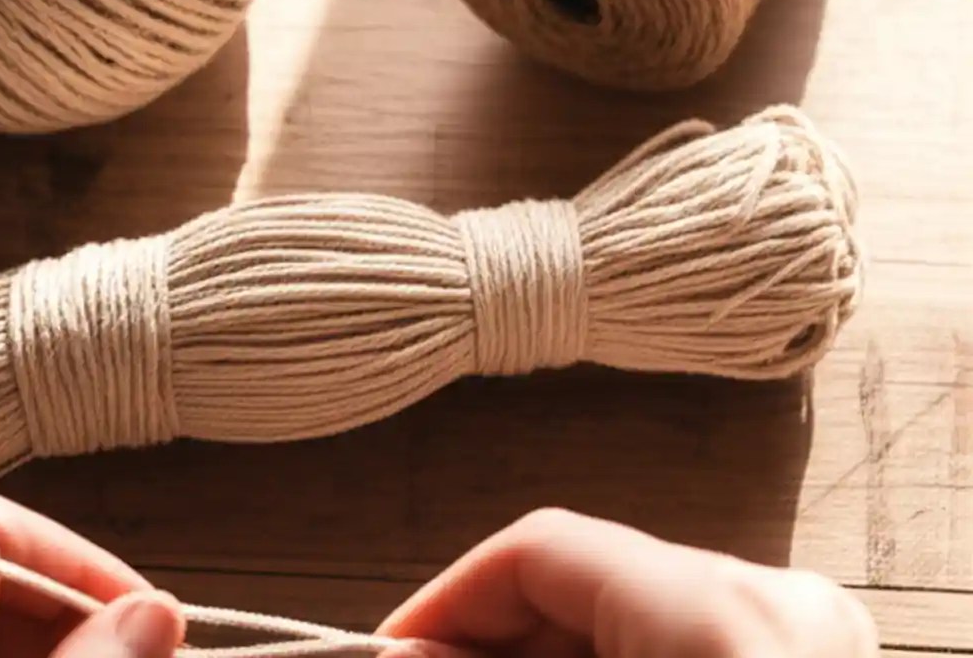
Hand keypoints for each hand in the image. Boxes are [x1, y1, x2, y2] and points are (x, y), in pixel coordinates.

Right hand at [380, 509, 878, 657]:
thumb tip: (405, 656)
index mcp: (726, 610)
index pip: (541, 549)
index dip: (441, 597)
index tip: (387, 649)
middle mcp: (780, 602)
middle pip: (585, 579)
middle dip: (488, 635)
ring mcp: (808, 633)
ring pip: (629, 613)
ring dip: (540, 654)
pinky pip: (678, 642)